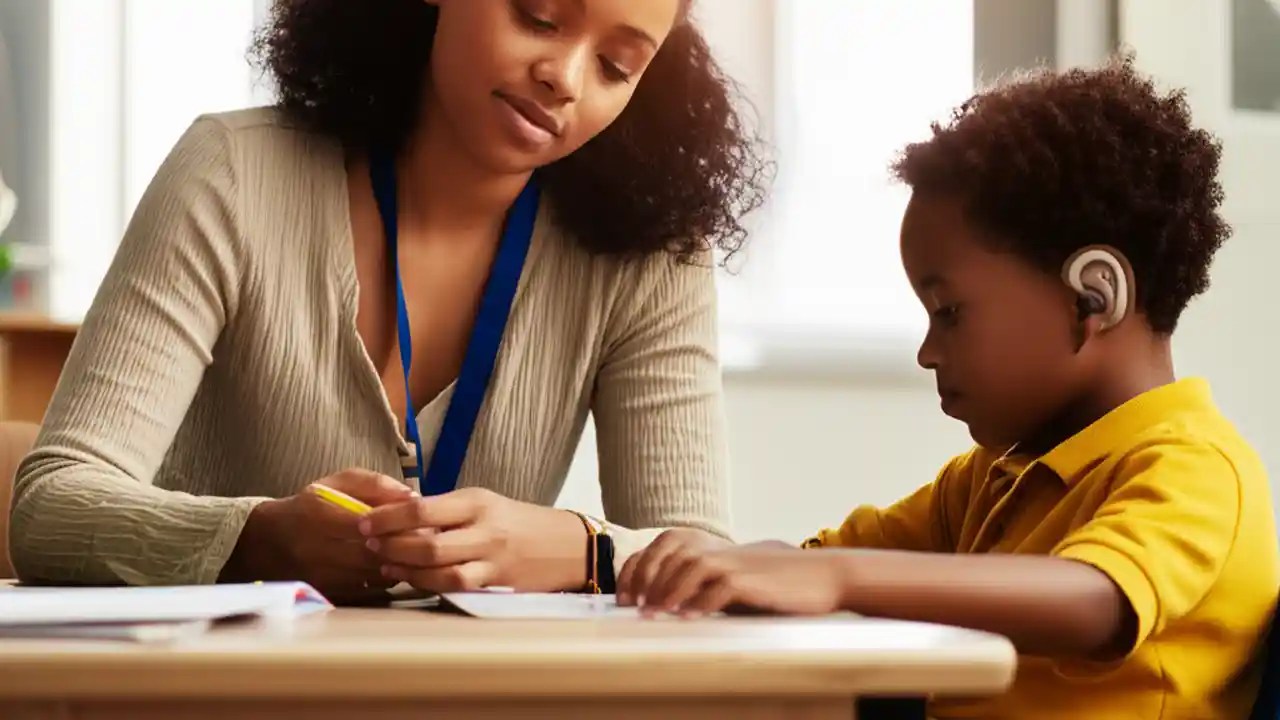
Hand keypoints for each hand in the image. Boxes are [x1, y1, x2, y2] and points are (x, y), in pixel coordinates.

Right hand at [221, 469, 415, 601]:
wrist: (266, 543)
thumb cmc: (309, 506)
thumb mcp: (336, 483)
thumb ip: (374, 484)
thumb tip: (412, 496)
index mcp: (315, 512)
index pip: (364, 523)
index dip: (395, 523)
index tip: (417, 519)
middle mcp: (314, 547)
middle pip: (371, 554)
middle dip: (402, 547)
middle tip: (425, 539)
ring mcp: (318, 575)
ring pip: (371, 575)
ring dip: (397, 564)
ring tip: (413, 551)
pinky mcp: (325, 594)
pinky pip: (365, 590)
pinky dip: (384, 578)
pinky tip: (392, 565)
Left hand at [359, 487, 586, 592]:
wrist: (565, 545)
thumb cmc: (517, 520)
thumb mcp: (484, 502)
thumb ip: (445, 509)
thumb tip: (397, 514)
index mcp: (476, 502)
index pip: (422, 509)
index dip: (387, 517)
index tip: (364, 521)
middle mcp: (483, 530)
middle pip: (426, 543)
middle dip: (390, 545)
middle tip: (367, 544)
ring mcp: (491, 559)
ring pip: (439, 570)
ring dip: (405, 569)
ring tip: (384, 565)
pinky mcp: (496, 584)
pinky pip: (456, 587)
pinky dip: (429, 585)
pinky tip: (412, 581)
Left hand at [616, 527, 734, 605]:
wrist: (780, 573)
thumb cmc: (735, 578)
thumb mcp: (700, 575)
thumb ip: (674, 579)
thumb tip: (640, 601)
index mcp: (687, 541)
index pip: (649, 553)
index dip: (631, 577)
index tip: (624, 602)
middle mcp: (703, 545)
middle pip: (667, 557)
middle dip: (648, 584)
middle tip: (640, 610)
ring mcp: (724, 559)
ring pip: (691, 566)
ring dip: (670, 590)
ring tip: (657, 613)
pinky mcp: (743, 577)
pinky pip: (720, 586)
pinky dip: (701, 601)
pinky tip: (687, 616)